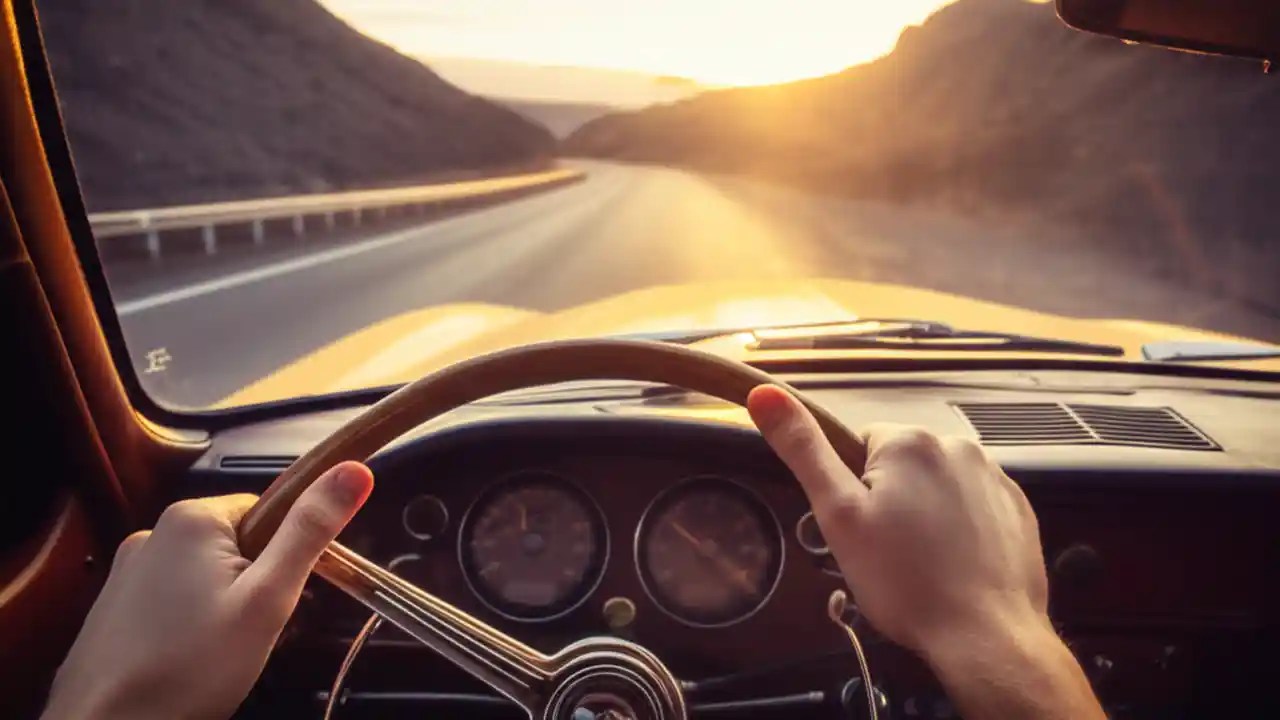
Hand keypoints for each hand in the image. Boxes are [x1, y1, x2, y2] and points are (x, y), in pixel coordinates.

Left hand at [42, 462, 373, 719]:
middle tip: (252, 633)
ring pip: (206, 576)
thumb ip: (310, 533)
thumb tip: (353, 473)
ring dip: (223, 607)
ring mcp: (129, 571)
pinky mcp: (117, 606)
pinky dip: (190, 624)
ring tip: (218, 653)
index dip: (286, 557)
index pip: (269, 513)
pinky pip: (175, 600)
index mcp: (193, 518)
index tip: (279, 598)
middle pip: (238, 545)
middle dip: (255, 587)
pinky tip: (190, 658)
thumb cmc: (188, 671)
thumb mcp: (268, 600)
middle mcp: (154, 533)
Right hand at [747, 385, 1103, 719]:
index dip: (852, 489)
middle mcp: (957, 446)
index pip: (859, 445)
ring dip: (925, 513)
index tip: (860, 526)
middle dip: (888, 500)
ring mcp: (993, 477)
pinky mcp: (1016, 509)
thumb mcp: (838, 516)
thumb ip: (803, 450)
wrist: (985, 636)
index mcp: (908, 442)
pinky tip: (952, 564)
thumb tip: (765, 395)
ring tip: (921, 562)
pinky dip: (959, 529)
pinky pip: (972, 506)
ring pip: (936, 486)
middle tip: (885, 550)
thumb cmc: (906, 582)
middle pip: (900, 465)